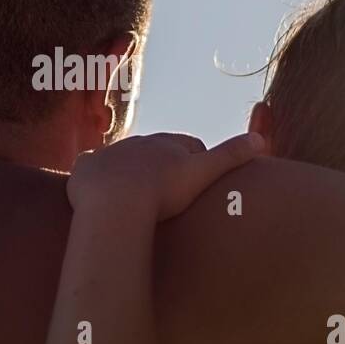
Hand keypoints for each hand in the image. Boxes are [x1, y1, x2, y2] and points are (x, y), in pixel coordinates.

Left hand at [67, 132, 265, 220]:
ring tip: (132, 194)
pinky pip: (90, 169)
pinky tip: (97, 192)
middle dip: (160, 163)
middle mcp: (136, 142)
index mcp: (166, 143)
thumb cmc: (162, 192)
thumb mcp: (203, 174)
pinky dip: (95, 177)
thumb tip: (260, 141)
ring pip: (121, 159)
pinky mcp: (84, 169)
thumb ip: (230, 157)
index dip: (194, 158)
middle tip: (166, 188)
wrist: (115, 202)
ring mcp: (109, 154)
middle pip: (153, 150)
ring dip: (127, 171)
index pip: (187, 145)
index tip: (197, 176)